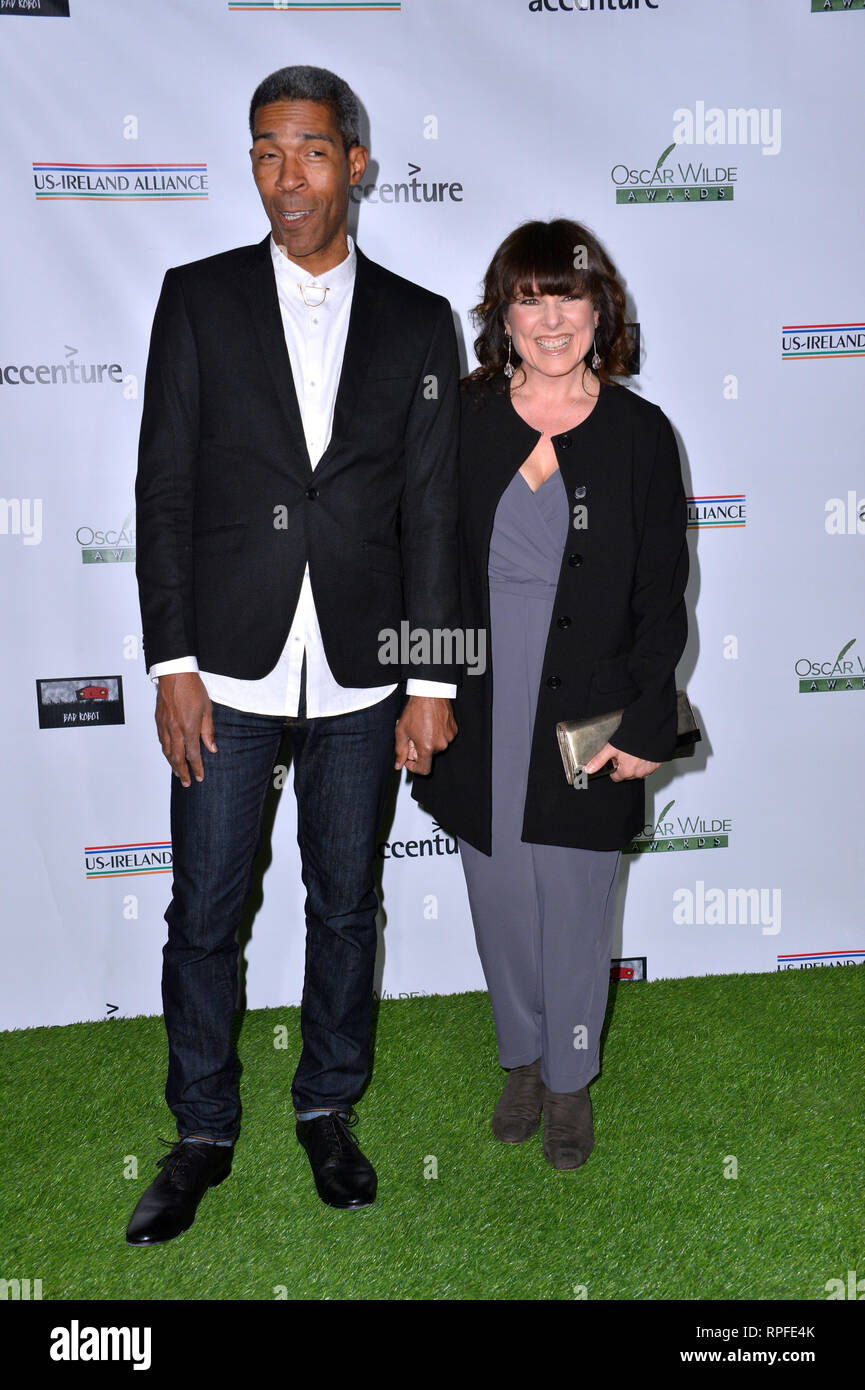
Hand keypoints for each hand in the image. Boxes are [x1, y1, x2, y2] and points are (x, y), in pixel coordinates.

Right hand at [154, 672, 216, 786]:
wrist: (174, 673)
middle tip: (187, 782)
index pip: (192, 755)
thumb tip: (211, 748)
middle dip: (183, 772)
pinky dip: (166, 751)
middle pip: (177, 758)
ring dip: (172, 765)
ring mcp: (164, 725)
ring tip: (178, 773)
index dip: (197, 768)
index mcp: (188, 728)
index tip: (200, 776)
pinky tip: (169, 755)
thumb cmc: (191, 688)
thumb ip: (208, 731)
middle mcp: (174, 729)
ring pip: (167, 751)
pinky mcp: (158, 720)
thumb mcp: (206, 710)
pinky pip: (162, 741)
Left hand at [394, 696, 456, 774]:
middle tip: (413, 736)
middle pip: (429, 755)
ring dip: (429, 741)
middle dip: (420, 749)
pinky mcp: (454, 730)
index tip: (410, 760)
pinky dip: (437, 734)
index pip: (424, 769)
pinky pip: (444, 738)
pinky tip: (431, 723)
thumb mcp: (402, 731)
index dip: (415, 768)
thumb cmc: (415, 710)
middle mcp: (440, 745)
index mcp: (427, 747)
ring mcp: (449, 737)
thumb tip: (398, 765)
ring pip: (437, 746)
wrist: (430, 694)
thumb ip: (400, 750)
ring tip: (422, 727)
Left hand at [584, 742, 658, 782]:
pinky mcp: (656, 764)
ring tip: (633, 751)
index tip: (615, 759)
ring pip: (637, 771)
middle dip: (624, 765)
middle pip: (626, 774)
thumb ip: (599, 760)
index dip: (614, 767)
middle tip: (624, 753)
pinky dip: (644, 761)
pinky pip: (648, 766)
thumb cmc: (631, 740)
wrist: (650, 732)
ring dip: (635, 764)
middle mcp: (638, 774)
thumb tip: (588, 769)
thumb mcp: (611, 748)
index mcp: (626, 772)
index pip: (616, 777)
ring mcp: (648, 769)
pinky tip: (641, 751)